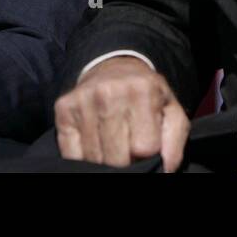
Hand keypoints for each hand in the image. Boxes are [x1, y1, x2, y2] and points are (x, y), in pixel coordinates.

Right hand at [54, 56, 190, 170]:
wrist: (114, 67)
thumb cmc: (146, 96)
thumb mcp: (171, 111)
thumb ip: (174, 142)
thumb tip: (165, 170)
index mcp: (142, 90)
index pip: (144, 148)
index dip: (147, 155)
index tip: (146, 147)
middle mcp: (109, 92)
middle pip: (117, 158)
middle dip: (126, 161)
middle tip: (129, 148)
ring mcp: (83, 101)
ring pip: (94, 159)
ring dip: (105, 160)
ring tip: (113, 144)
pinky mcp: (63, 109)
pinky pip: (71, 154)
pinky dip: (83, 158)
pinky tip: (94, 144)